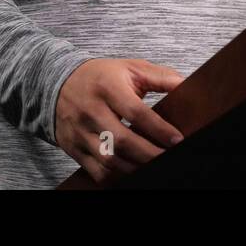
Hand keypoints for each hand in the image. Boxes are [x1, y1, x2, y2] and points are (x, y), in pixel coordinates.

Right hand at [55, 57, 184, 184]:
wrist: (58, 83)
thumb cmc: (102, 76)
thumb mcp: (131, 68)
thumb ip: (161, 77)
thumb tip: (187, 86)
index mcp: (107, 87)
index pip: (135, 112)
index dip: (158, 129)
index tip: (177, 139)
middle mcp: (91, 110)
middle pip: (122, 140)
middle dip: (150, 154)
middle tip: (170, 157)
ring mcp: (79, 131)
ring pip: (109, 159)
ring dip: (135, 168)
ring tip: (155, 166)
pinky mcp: (73, 148)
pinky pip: (96, 171)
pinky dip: (116, 177)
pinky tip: (132, 172)